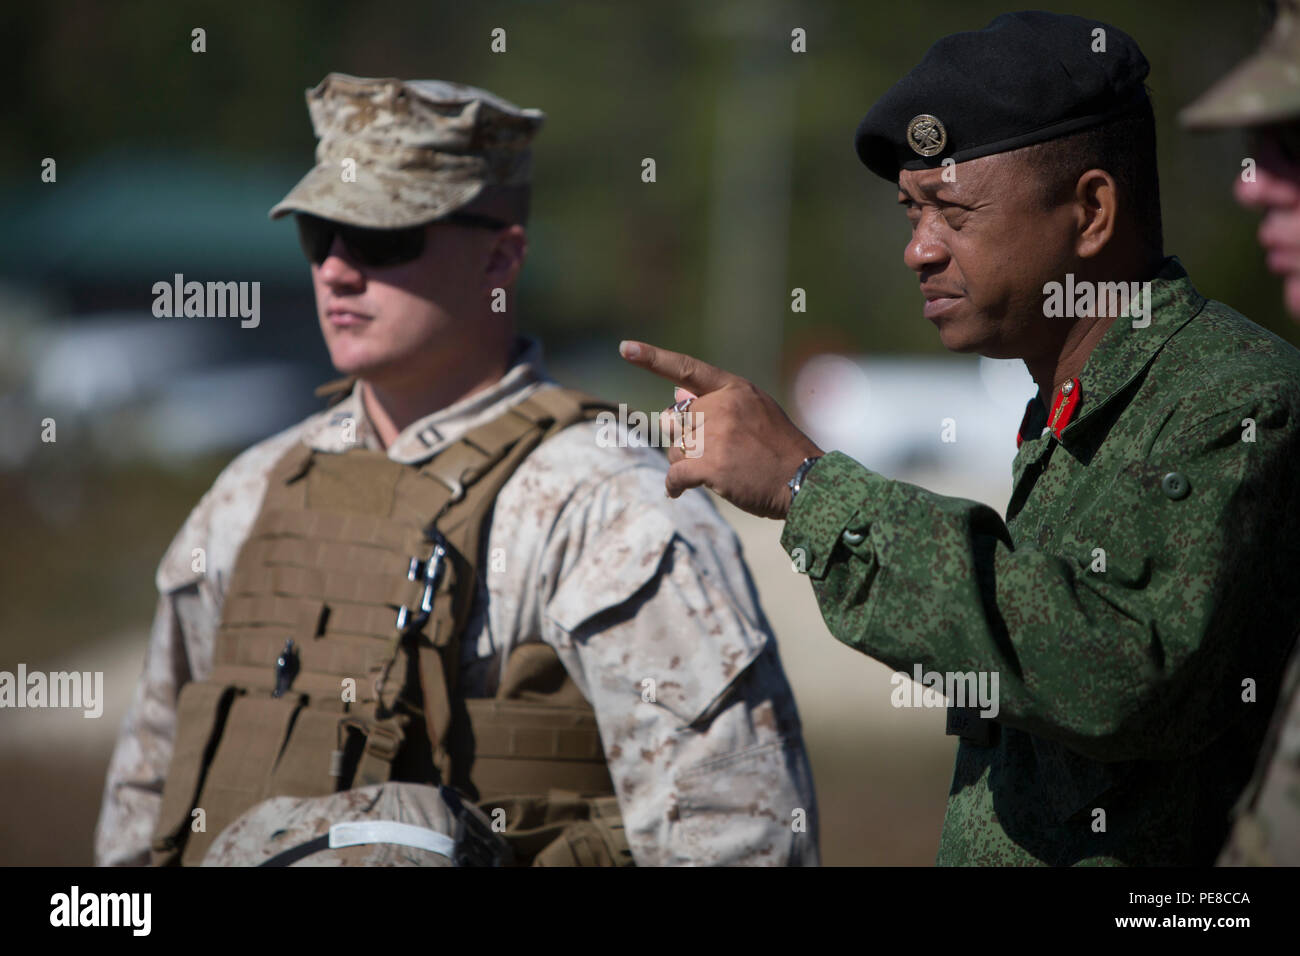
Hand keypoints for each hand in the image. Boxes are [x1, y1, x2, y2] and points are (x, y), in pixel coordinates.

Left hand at [618, 340, 823, 518]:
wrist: (804, 481)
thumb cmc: (779, 449)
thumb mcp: (755, 411)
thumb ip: (718, 401)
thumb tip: (675, 394)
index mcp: (734, 389)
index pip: (687, 369)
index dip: (653, 358)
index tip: (625, 348)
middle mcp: (722, 406)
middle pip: (675, 420)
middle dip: (685, 439)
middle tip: (711, 453)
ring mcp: (715, 434)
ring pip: (675, 447)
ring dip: (684, 462)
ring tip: (713, 470)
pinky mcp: (710, 465)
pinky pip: (675, 474)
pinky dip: (673, 486)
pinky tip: (677, 491)